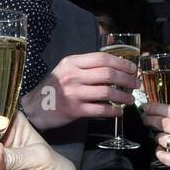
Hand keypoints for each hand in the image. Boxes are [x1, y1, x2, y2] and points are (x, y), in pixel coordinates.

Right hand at [20, 52, 136, 128]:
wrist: (34, 108)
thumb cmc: (53, 88)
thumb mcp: (65, 70)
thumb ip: (85, 66)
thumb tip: (113, 64)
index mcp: (72, 62)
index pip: (102, 58)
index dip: (122, 62)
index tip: (133, 68)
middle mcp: (73, 75)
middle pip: (108, 74)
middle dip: (127, 79)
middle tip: (136, 84)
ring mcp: (74, 93)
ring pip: (107, 92)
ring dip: (123, 96)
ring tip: (130, 99)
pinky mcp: (75, 110)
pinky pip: (101, 109)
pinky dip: (114, 111)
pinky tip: (120, 111)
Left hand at [142, 102, 169, 166]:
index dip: (156, 107)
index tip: (146, 106)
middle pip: (163, 123)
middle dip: (150, 120)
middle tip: (144, 118)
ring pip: (162, 139)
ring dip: (157, 137)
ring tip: (158, 135)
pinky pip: (164, 156)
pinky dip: (159, 152)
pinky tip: (160, 150)